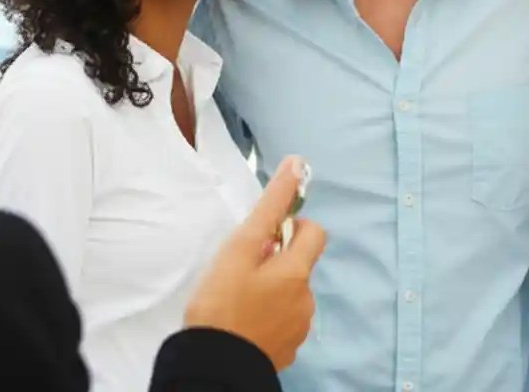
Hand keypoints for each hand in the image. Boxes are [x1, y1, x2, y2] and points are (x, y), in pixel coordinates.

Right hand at [183, 156, 325, 370]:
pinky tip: (242, 320)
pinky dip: (268, 315)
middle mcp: (306, 299)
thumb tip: (297, 164)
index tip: (265, 237)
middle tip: (241, 269)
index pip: (315, 232)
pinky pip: (283, 321)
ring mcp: (298, 327)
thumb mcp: (241, 247)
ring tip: (237, 297)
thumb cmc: (221, 303)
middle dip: (276, 260)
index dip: (292, 227)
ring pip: (290, 294)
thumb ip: (271, 206)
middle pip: (299, 265)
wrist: (213, 366)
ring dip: (271, 289)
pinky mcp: (287, 349)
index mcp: (297, 272)